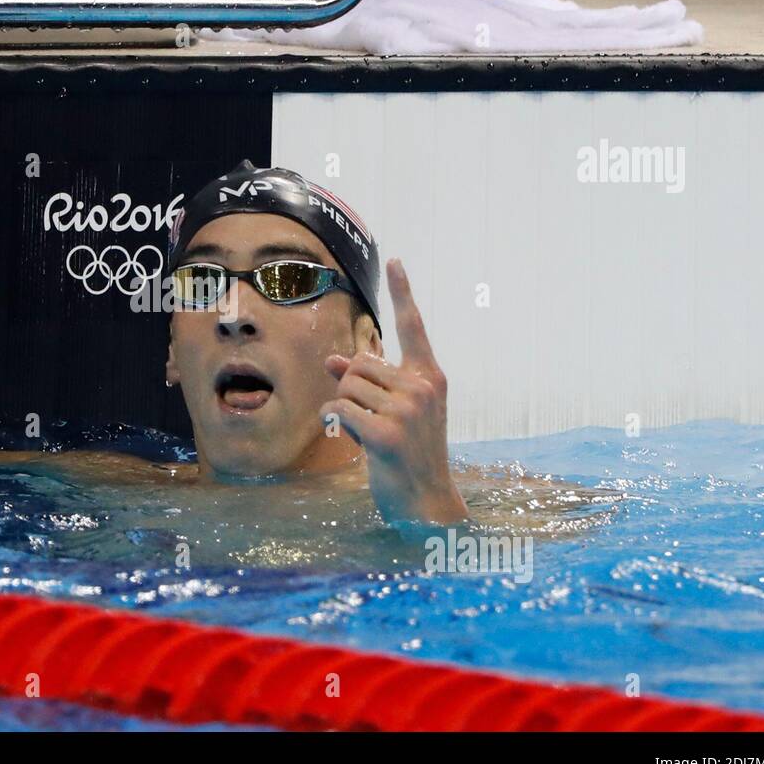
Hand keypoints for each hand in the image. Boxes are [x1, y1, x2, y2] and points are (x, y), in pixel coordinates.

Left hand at [321, 258, 468, 524]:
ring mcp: (407, 410)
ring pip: (345, 388)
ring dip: (344, 411)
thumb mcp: (392, 412)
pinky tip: (357, 443)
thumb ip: (368, 384)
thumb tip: (333, 360)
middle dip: (350, 390)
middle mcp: (422, 387)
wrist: (426, 503)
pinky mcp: (386, 434)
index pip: (414, 327)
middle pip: (358, 364)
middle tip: (370, 421)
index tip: (394, 260)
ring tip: (369, 435)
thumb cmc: (408, 455)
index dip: (403, 292)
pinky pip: (338, 411)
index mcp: (430, 377)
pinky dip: (337, 426)